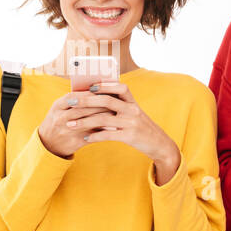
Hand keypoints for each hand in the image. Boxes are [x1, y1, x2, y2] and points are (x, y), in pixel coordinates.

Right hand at [37, 92, 115, 158]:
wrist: (49, 143)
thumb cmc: (60, 120)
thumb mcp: (61, 108)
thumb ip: (76, 100)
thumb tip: (98, 90)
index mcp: (57, 106)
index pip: (74, 96)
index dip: (89, 94)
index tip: (103, 91)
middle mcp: (61, 118)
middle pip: (82, 109)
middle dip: (100, 105)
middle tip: (114, 102)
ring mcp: (67, 131)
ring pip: (88, 122)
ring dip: (103, 117)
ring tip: (115, 113)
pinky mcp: (75, 142)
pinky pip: (92, 136)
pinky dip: (103, 131)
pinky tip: (113, 128)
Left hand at [60, 82, 181, 183]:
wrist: (160, 144)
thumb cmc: (142, 128)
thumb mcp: (135, 114)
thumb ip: (120, 106)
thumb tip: (95, 101)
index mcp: (134, 102)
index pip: (120, 87)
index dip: (104, 85)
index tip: (89, 87)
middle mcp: (133, 110)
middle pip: (107, 101)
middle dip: (85, 101)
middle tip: (70, 102)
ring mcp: (132, 123)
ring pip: (103, 119)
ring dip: (84, 121)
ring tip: (70, 124)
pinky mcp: (130, 137)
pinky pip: (108, 135)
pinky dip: (94, 136)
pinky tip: (85, 137)